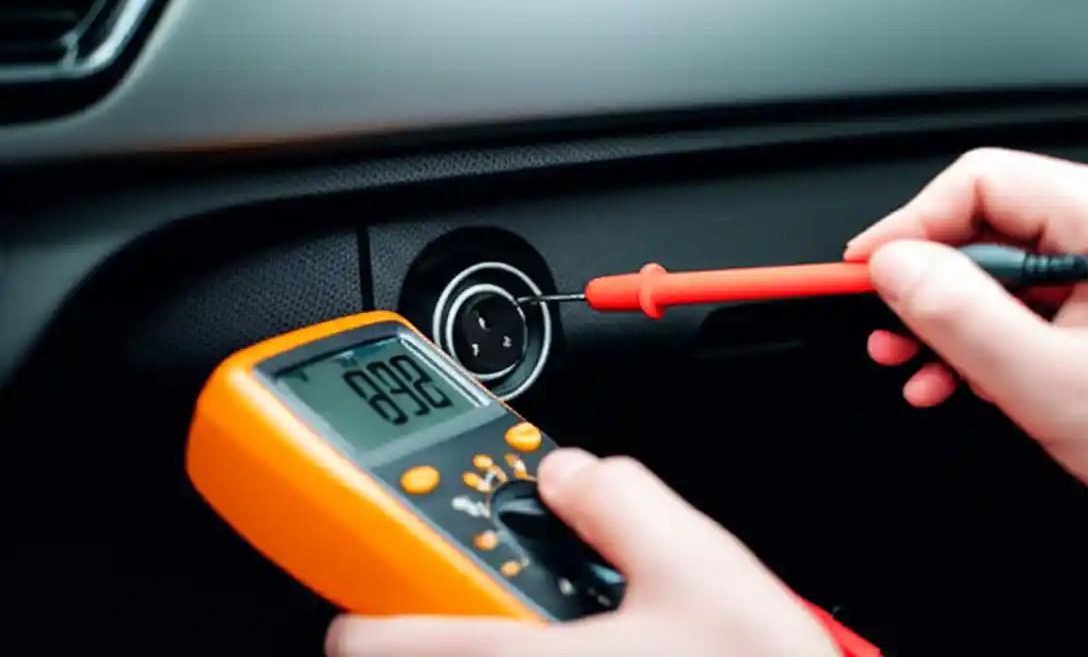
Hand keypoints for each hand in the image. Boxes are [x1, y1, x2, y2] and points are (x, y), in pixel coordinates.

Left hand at [326, 448, 839, 656]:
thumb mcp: (700, 569)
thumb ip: (620, 499)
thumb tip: (571, 474)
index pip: (373, 645)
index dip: (361, 604)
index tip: (369, 580)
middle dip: (455, 610)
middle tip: (513, 579)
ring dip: (501, 636)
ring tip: (568, 608)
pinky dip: (538, 649)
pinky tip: (604, 639)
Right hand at [844, 148, 1087, 569]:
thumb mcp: (1050, 382)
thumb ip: (960, 316)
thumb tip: (892, 265)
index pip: (978, 182)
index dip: (907, 227)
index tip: (862, 272)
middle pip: (985, 224)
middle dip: (926, 284)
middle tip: (886, 331)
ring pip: (1000, 268)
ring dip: (950, 320)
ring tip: (916, 367)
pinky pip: (1028, 301)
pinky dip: (986, 338)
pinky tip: (959, 380)